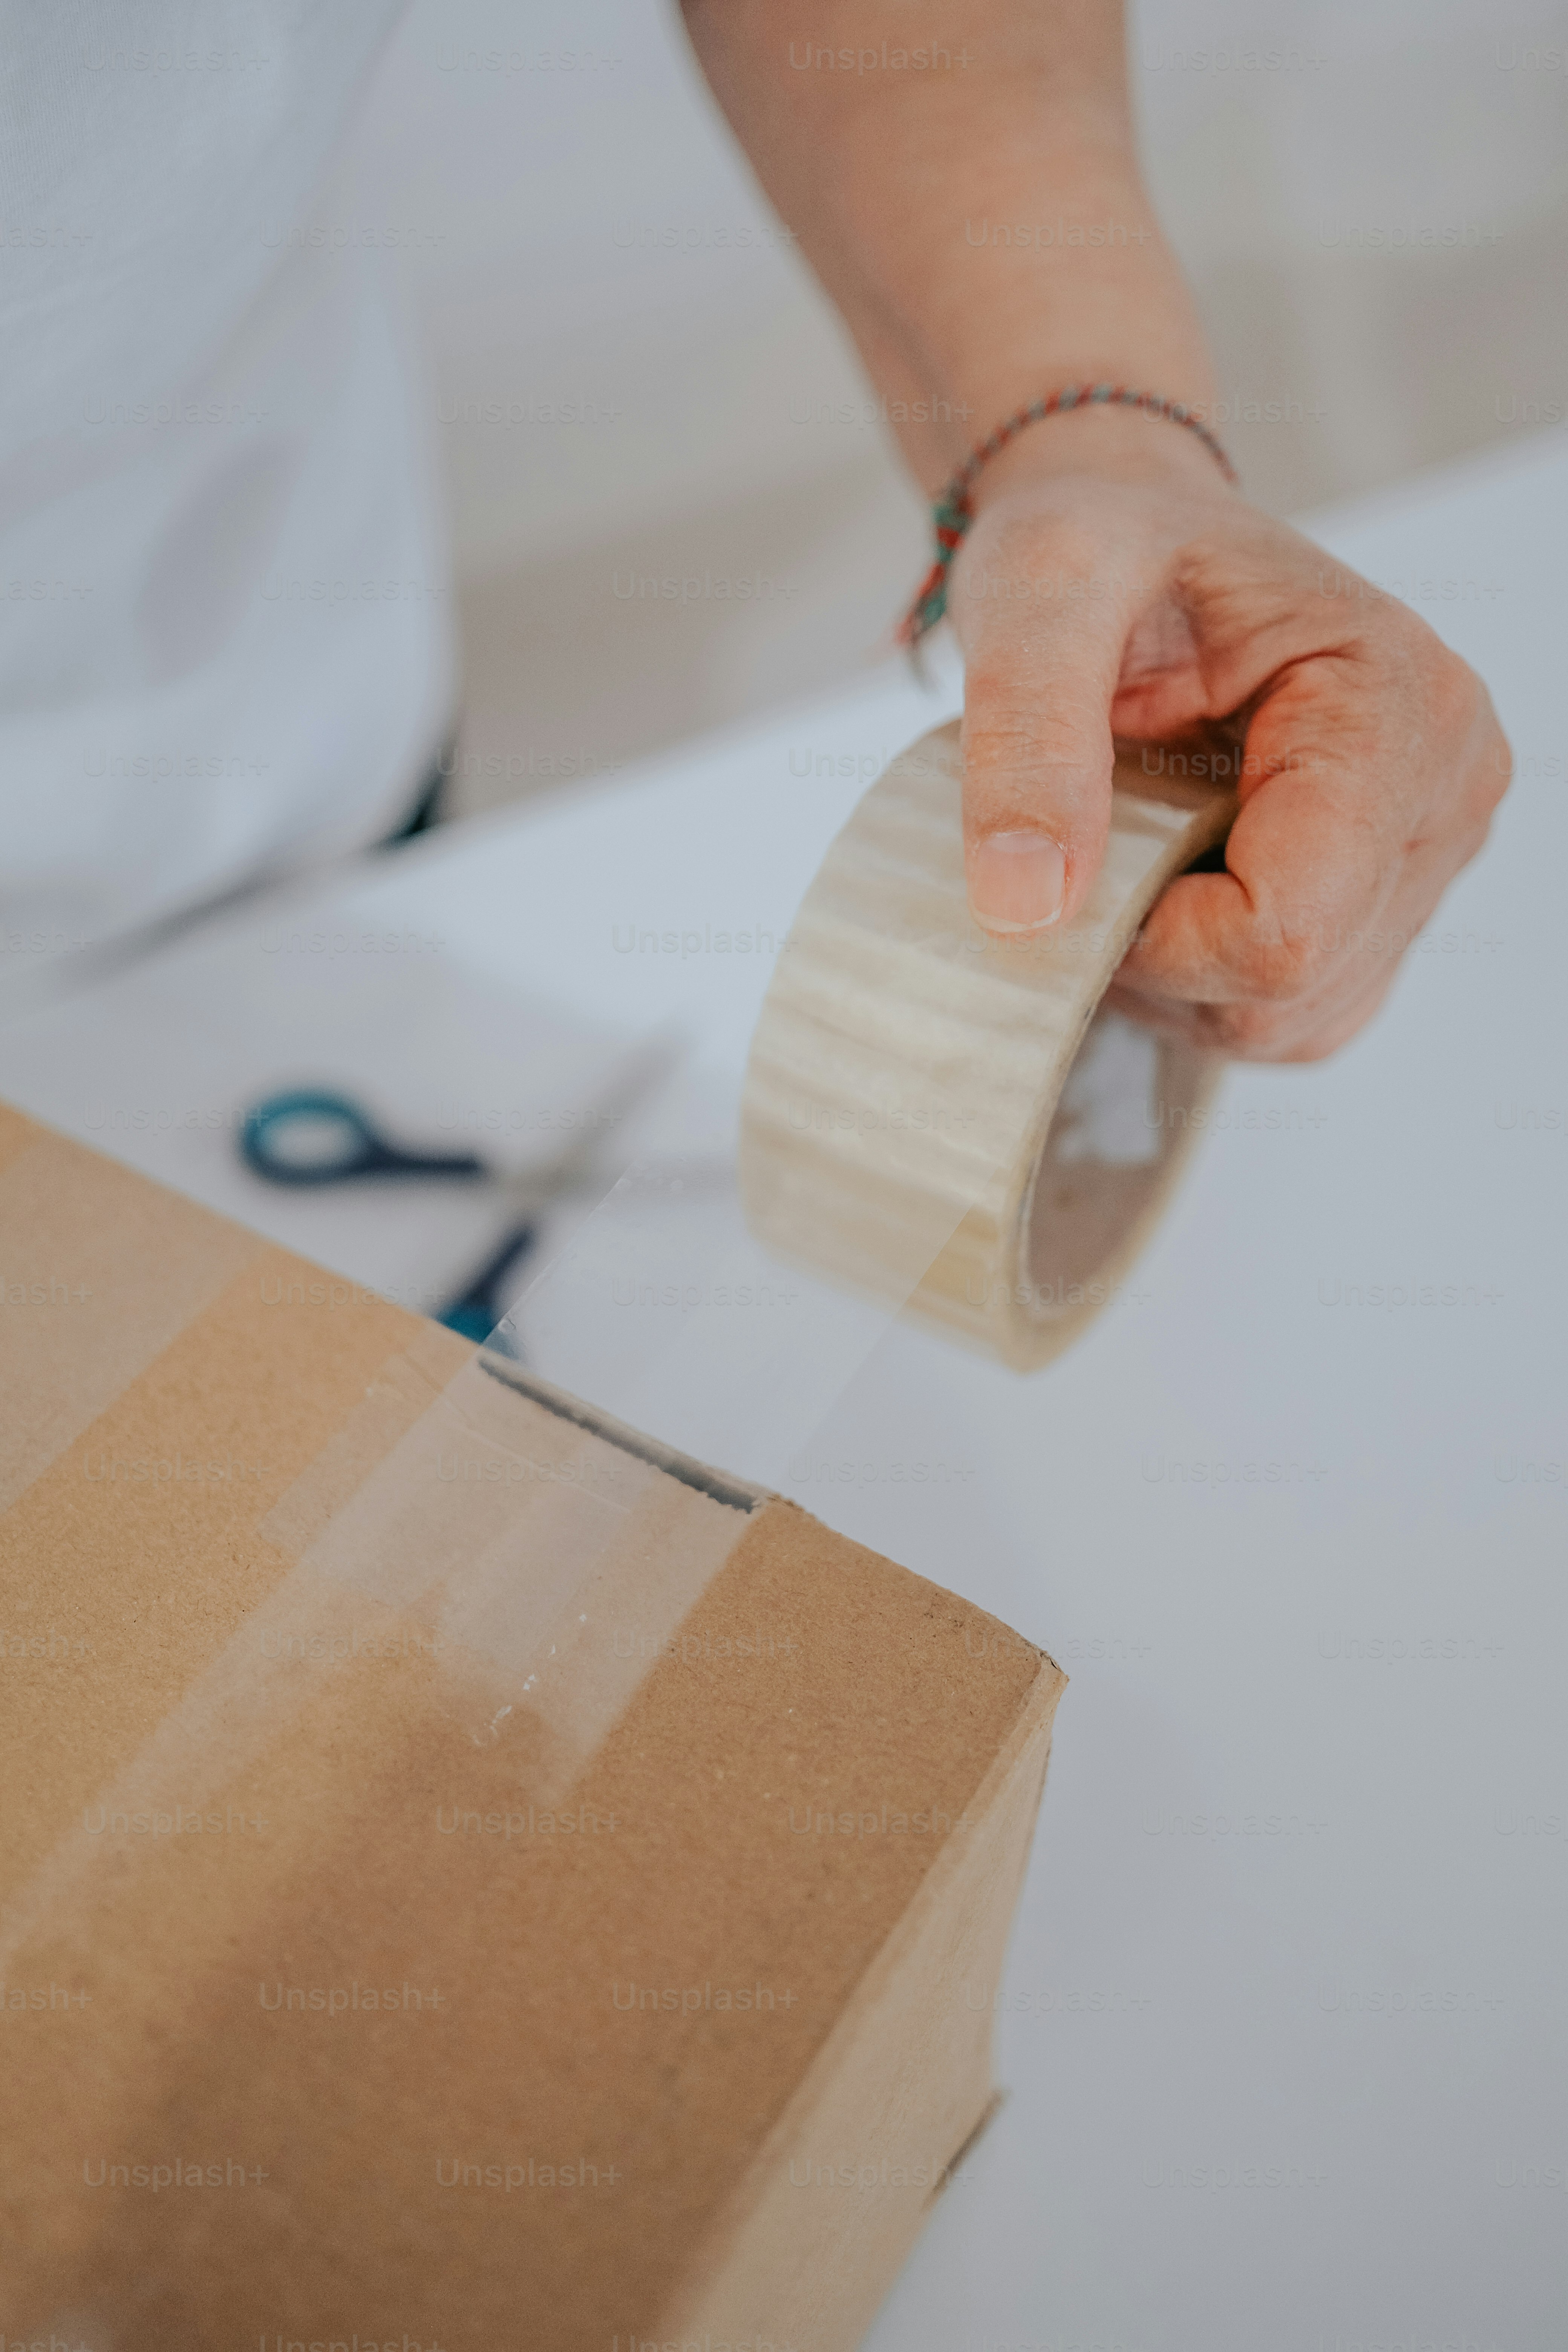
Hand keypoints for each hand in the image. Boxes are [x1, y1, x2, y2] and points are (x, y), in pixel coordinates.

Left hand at [949, 436, 1511, 1061]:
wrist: (1131, 540)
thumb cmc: (1103, 544)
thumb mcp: (1039, 590)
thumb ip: (1026, 738)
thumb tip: (1025, 907)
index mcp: (1397, 705)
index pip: (1282, 927)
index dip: (1150, 934)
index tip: (1072, 852)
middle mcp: (1443, 793)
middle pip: (1285, 988)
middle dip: (1154, 953)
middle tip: (1084, 840)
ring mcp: (1422, 861)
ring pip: (1281, 1020)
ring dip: (1170, 974)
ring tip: (1119, 851)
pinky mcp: (1380, 911)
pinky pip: (1282, 1015)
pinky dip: (1196, 980)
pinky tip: (1158, 882)